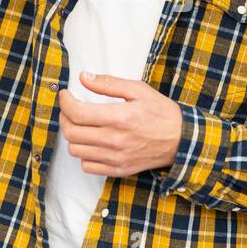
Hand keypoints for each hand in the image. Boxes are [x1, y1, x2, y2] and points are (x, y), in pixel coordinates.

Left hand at [57, 71, 182, 176]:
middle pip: (72, 132)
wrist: (181, 140)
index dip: (65, 102)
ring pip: (76, 150)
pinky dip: (84, 153)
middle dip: (64, 117)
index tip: (66, 95)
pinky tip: (92, 142)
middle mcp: (115, 140)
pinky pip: (87, 166)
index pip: (77, 113)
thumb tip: (84, 77)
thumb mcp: (138, 90)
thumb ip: (109, 83)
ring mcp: (116, 158)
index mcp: (120, 117)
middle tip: (70, 108)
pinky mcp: (118, 170)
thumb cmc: (161, 112)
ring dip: (73, 136)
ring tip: (81, 125)